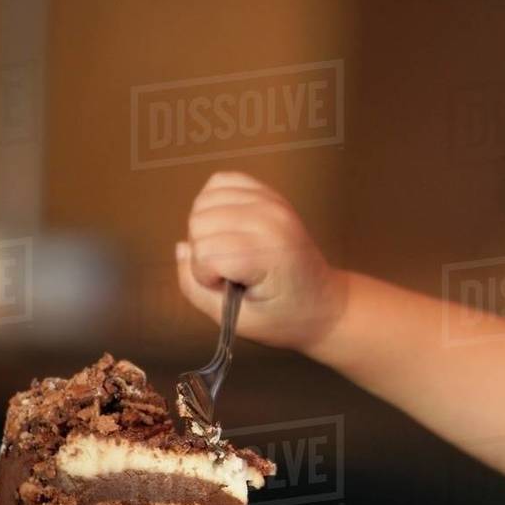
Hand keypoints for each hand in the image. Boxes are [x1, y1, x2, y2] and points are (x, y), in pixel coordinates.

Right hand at [177, 171, 345, 351]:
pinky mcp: (268, 192)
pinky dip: (214, 203)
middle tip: (233, 273)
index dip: (207, 277)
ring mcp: (272, 201)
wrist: (323, 304)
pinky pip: (221, 182)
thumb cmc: (284, 317)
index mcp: (269, 253)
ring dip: (207, 229)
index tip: (232, 290)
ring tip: (232, 252)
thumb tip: (181, 249)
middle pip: (199, 223)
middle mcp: (272, 219)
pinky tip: (229, 228)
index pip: (206, 252)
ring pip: (204, 202)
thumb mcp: (237, 321)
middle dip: (205, 252)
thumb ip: (196, 290)